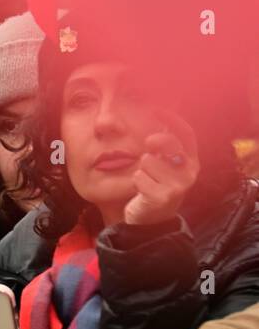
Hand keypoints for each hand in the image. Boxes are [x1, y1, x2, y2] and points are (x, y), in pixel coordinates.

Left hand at [124, 111, 199, 225]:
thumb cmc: (155, 185)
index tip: (156, 109)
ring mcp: (179, 185)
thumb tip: (155, 113)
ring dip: (141, 168)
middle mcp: (190, 171)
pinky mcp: (163, 197)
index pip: (186, 133)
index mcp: (191, 160)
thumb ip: (162, 146)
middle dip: (154, 141)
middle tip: (149, 145)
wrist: (151, 219)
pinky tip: (143, 191)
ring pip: (146, 160)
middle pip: (167, 142)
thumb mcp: (163, 164)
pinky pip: (138, 177)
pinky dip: (136, 182)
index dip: (172, 118)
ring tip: (147, 180)